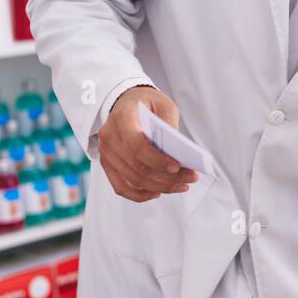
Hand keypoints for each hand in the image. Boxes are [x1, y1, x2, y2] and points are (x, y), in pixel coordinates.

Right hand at [99, 85, 199, 202]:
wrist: (126, 102)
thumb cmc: (147, 103)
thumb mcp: (164, 104)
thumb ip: (170, 124)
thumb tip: (178, 151)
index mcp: (122, 118)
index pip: (136, 145)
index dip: (157, 160)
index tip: (177, 166)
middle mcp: (109, 137)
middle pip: (137, 166)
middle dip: (167, 177)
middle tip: (190, 178)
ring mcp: (106, 153)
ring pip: (133, 179)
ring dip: (160, 186)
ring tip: (182, 185)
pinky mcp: (108, 165)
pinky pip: (121, 187)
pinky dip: (140, 194)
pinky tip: (158, 193)